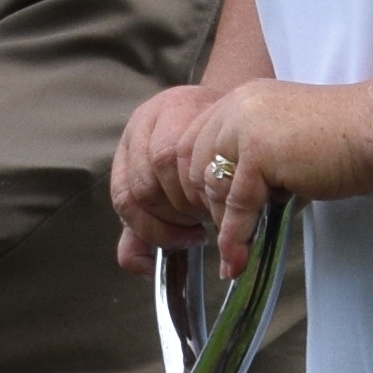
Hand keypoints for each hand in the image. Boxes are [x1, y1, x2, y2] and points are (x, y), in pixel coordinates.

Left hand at [107, 83, 225, 260]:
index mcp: (129, 146)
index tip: (186, 239)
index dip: (152, 228)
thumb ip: (151, 229)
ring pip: (160, 166)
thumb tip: (141, 267)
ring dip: (190, 199)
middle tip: (202, 224)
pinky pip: (187, 151)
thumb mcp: (176, 195)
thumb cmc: (213, 162)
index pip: (124, 199)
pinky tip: (220, 192)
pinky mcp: (191, 105)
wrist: (248, 117)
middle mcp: (141, 123)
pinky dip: (202, 181)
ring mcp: (164, 109)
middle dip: (175, 216)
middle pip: (143, 186)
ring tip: (212, 208)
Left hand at [130, 76, 372, 272]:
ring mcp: (244, 126)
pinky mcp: (258, 151)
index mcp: (241, 101)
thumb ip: (257, 171)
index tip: (211, 213)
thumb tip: (234, 214)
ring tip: (237, 250)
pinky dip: (235, 237)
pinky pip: (236, 204)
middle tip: (224, 235)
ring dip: (223, 224)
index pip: (193, 143)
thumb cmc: (347, 142)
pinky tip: (237, 260)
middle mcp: (236, 107)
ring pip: (213, 188)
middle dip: (205, 206)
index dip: (196, 183)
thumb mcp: (286, 149)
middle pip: (193, 165)